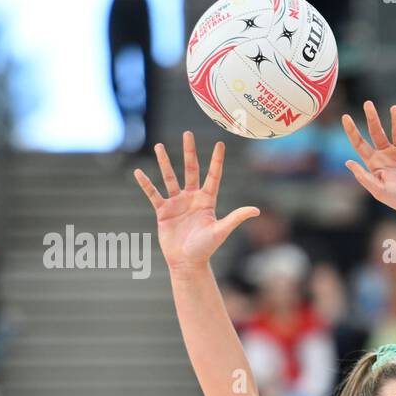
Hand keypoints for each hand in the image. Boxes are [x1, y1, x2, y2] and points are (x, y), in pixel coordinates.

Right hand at [134, 132, 258, 272]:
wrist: (187, 262)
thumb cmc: (206, 248)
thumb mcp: (221, 230)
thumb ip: (236, 217)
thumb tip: (256, 210)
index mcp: (208, 201)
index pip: (213, 176)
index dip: (216, 160)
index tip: (219, 143)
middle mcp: (192, 198)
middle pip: (191, 170)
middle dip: (189, 152)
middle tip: (187, 133)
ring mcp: (177, 203)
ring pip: (170, 178)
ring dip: (165, 162)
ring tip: (159, 146)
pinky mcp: (163, 211)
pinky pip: (153, 194)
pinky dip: (146, 184)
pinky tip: (139, 172)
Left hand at [341, 101, 395, 218]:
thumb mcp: (378, 190)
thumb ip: (363, 176)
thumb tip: (348, 162)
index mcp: (374, 163)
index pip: (360, 144)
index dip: (352, 131)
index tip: (345, 117)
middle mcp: (386, 155)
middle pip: (377, 132)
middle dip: (372, 118)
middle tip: (368, 103)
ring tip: (394, 108)